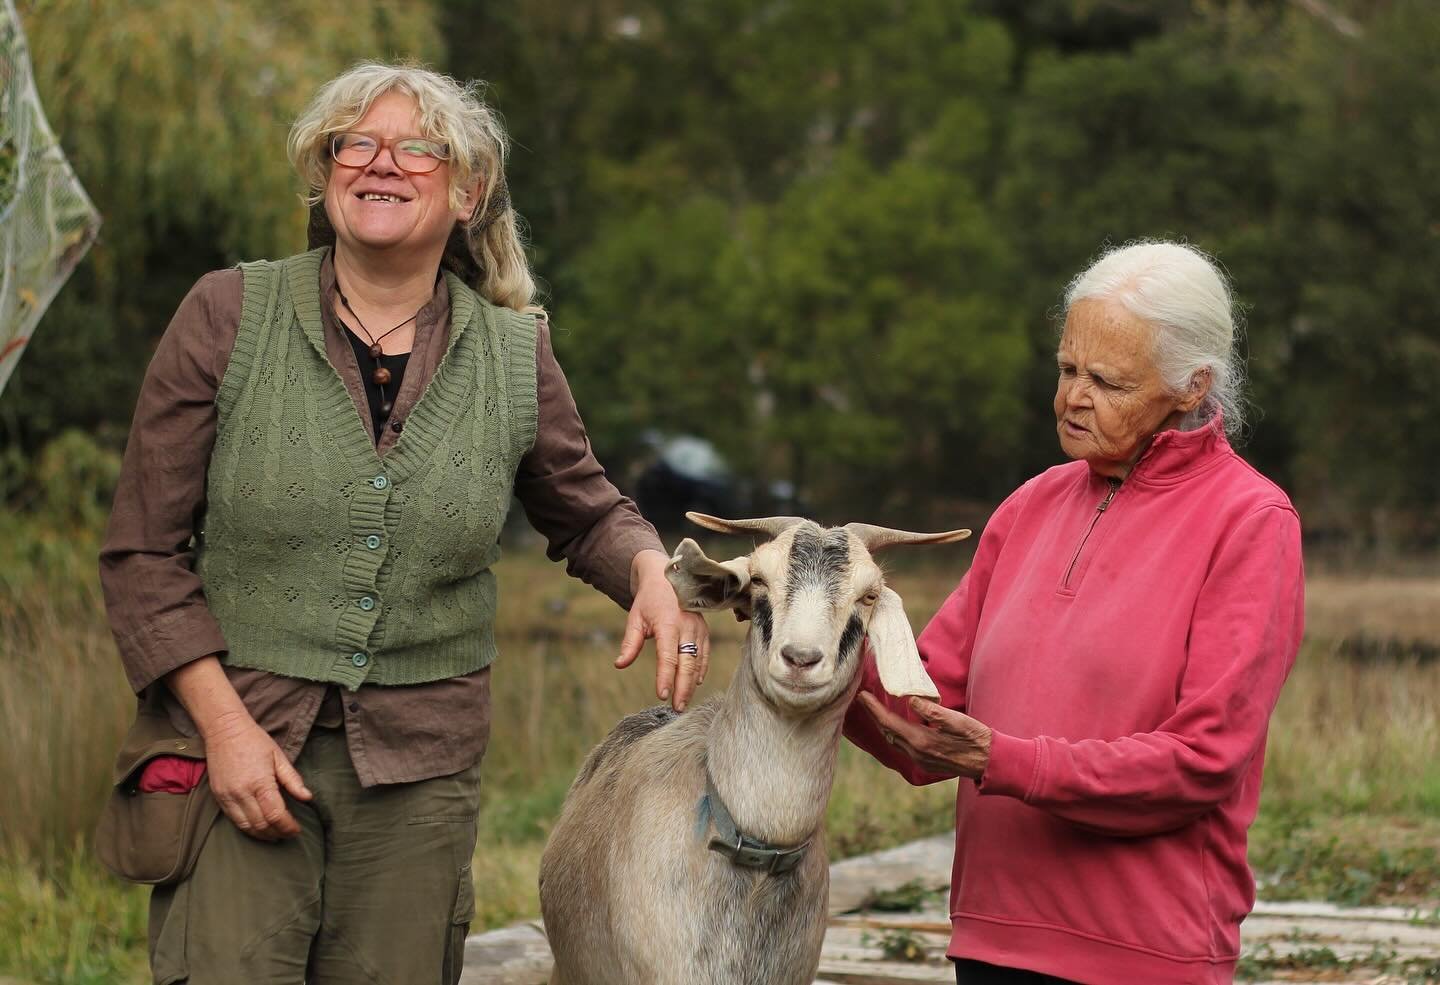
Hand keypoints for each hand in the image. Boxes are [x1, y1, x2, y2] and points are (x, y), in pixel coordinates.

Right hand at [204, 711, 312, 840]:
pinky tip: (258, 828)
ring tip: (276, 835)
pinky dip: (248, 828)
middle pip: (261, 825)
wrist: (224, 730)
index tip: (297, 829)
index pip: (275, 815)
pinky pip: (234, 820)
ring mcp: (227, 797)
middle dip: (277, 833)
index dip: (288, 826)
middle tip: (289, 834)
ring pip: (246, 827)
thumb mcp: (278, 757)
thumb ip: (292, 780)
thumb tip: (307, 797)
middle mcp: (241, 793)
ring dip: (262, 835)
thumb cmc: (254, 741)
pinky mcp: (218, 797)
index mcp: (259, 782)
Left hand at [616, 549, 710, 710]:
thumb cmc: (649, 599)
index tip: (662, 695)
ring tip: (684, 702)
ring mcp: (698, 628)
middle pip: (687, 663)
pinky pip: (704, 654)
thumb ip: (630, 643)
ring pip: (698, 661)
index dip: (665, 677)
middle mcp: (687, 627)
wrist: (668, 576)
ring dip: (692, 683)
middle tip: (676, 708)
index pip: (667, 657)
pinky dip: (700, 670)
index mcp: (668, 624)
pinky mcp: (704, 630)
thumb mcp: (635, 618)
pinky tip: (695, 683)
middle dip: (683, 688)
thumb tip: (620, 664)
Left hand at [858, 693, 991, 779]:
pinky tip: (896, 725)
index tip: (861, 695)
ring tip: (876, 709)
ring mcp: (920, 760)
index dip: (873, 708)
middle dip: (874, 715)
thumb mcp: (957, 720)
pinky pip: (903, 746)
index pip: (888, 722)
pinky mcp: (925, 763)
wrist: (990, 762)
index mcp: (921, 741)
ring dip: (883, 725)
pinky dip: (895, 733)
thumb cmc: (976, 738)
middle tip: (864, 699)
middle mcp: (916, 753)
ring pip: (893, 740)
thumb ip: (933, 712)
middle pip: (887, 731)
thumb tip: (911, 700)